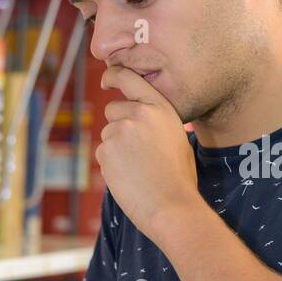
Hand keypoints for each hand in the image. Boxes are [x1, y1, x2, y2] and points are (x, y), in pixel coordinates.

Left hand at [97, 64, 201, 240]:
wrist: (171, 205)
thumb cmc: (179, 177)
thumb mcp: (175, 137)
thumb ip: (155, 121)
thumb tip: (135, 117)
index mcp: (160, 107)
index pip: (130, 78)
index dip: (114, 75)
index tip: (107, 78)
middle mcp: (138, 113)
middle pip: (113, 109)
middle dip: (118, 125)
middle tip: (137, 151)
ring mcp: (119, 131)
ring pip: (108, 134)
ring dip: (116, 148)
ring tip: (138, 168)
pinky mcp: (105, 150)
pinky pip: (102, 153)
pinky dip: (111, 164)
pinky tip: (129, 176)